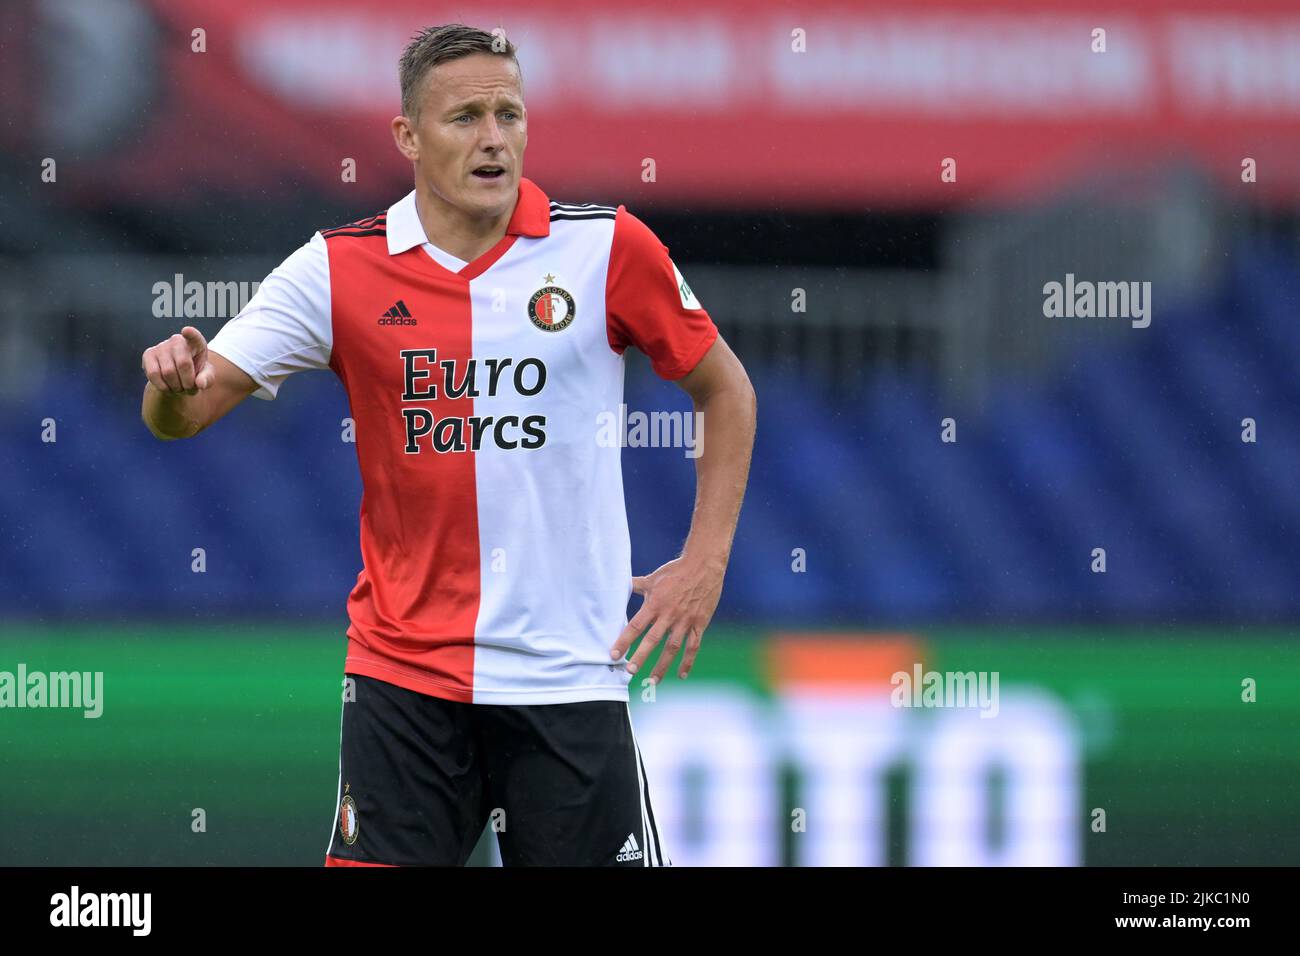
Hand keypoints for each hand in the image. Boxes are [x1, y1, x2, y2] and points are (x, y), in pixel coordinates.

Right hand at [142, 326, 213, 394]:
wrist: (176, 375)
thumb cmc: (194, 372)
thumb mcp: (205, 375)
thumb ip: (207, 378)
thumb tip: (200, 384)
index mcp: (196, 343)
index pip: (194, 336)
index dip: (191, 334)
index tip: (186, 331)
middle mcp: (177, 340)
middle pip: (183, 364)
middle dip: (188, 382)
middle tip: (188, 388)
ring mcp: (161, 346)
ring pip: (168, 372)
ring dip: (175, 387)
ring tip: (179, 388)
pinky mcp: (148, 354)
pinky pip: (153, 374)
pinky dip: (162, 386)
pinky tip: (167, 387)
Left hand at [610, 555, 725, 683]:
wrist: (704, 565)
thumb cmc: (675, 571)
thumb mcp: (653, 578)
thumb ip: (636, 585)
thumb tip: (619, 584)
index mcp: (655, 604)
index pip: (635, 626)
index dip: (624, 641)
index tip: (614, 654)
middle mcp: (669, 615)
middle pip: (652, 640)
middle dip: (640, 657)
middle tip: (630, 672)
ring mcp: (685, 621)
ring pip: (672, 648)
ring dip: (662, 666)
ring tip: (653, 681)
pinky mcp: (699, 624)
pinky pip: (693, 646)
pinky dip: (688, 662)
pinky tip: (682, 675)